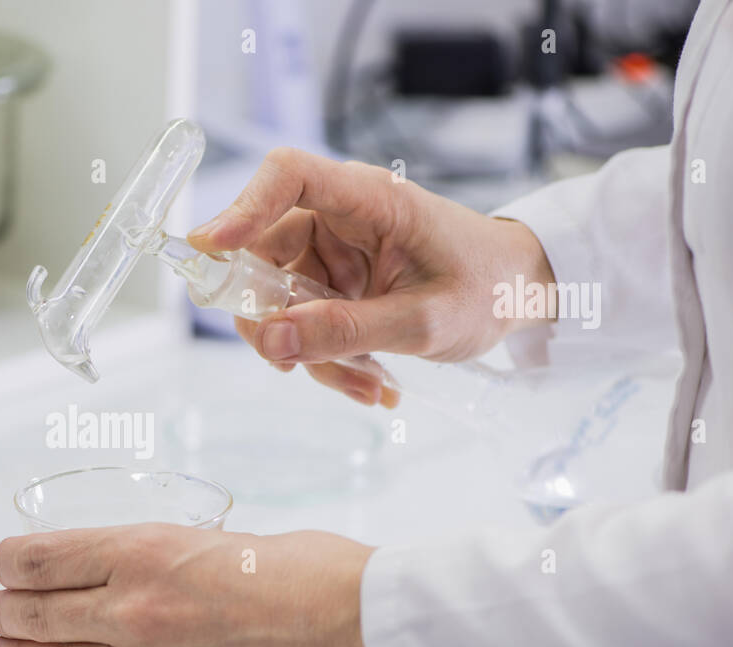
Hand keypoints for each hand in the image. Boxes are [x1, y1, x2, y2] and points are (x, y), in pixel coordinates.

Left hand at [0, 524, 377, 646]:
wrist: (363, 631)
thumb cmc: (315, 574)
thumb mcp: (227, 537)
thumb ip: (174, 555)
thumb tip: (153, 568)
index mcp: (144, 551)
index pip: (40, 558)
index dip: (8, 563)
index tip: (2, 566)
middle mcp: (132, 610)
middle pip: (35, 612)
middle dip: (3, 610)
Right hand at [188, 149, 555, 406]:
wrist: (522, 295)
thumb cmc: (488, 286)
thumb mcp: (423, 321)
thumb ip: (345, 330)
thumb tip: (271, 340)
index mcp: (369, 200)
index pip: (289, 176)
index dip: (242, 206)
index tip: (211, 249)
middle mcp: (340, 219)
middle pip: (262, 251)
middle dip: (269, 317)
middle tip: (288, 364)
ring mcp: (332, 255)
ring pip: (277, 302)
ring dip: (307, 353)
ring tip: (365, 384)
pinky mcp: (333, 287)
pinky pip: (302, 325)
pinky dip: (325, 360)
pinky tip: (370, 383)